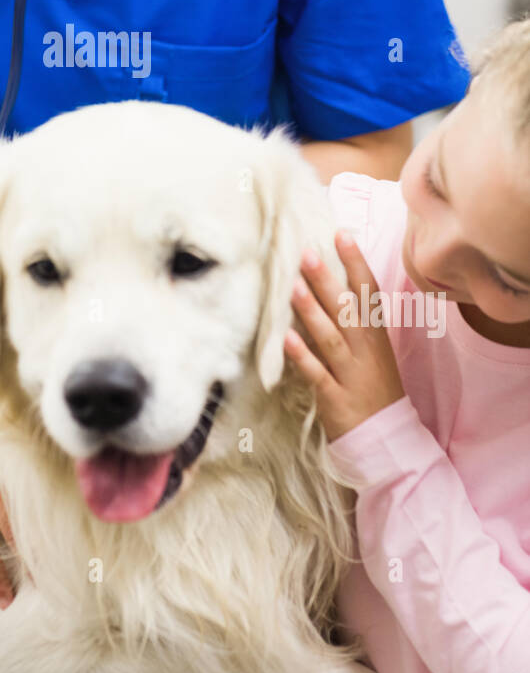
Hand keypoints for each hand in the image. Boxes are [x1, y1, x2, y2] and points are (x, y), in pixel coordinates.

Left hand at [283, 230, 404, 442]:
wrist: (385, 438)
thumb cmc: (373, 386)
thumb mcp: (371, 349)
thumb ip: (353, 318)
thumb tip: (329, 280)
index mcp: (376, 335)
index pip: (368, 292)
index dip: (355, 262)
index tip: (341, 234)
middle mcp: (366, 351)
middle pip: (347, 310)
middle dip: (327, 280)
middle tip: (306, 253)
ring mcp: (351, 374)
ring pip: (331, 338)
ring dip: (312, 312)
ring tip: (293, 287)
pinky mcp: (335, 398)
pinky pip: (317, 374)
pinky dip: (302, 356)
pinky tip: (286, 338)